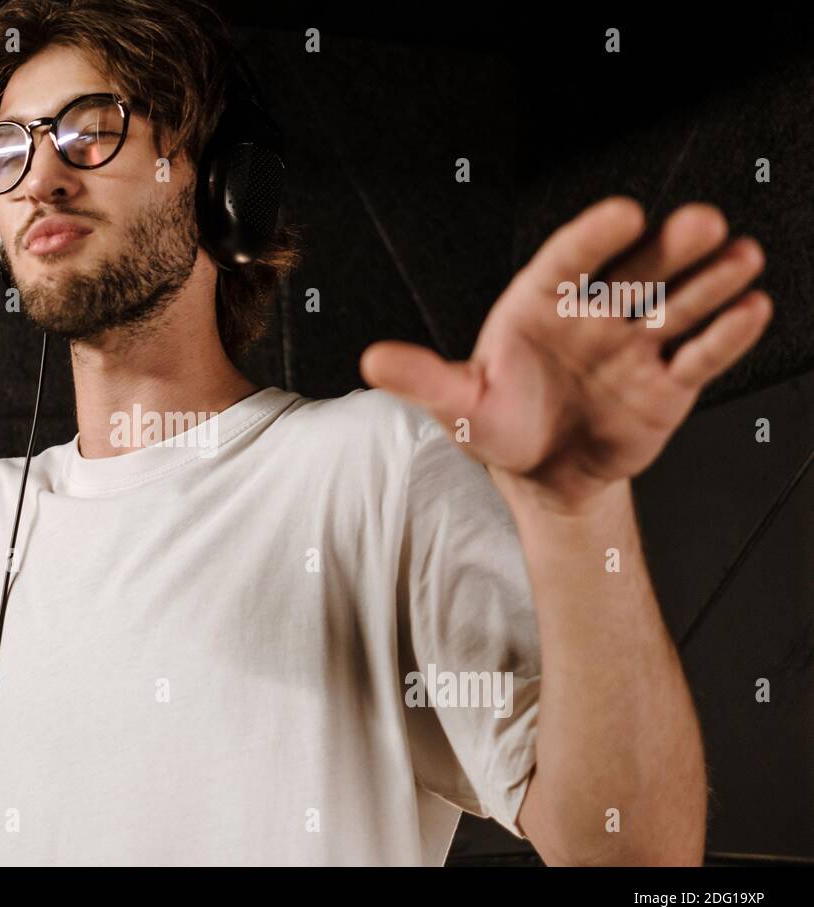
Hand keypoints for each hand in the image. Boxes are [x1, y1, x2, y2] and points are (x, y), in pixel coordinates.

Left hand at [360, 196, 772, 514]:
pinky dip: (726, 334)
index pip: (568, 262)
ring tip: (741, 256)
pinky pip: (700, 354)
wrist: (544, 476)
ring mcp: (634, 346)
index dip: (595, 238)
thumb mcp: (456, 404)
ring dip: (710, 281)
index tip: (624, 214)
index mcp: (539, 307)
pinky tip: (751, 307)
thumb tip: (371, 360)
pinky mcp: (667, 383)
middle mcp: (593, 317)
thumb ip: (422, 378)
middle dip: (669, 249)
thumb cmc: (498, 427)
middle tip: (701, 222)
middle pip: (634, 273)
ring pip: (677, 305)